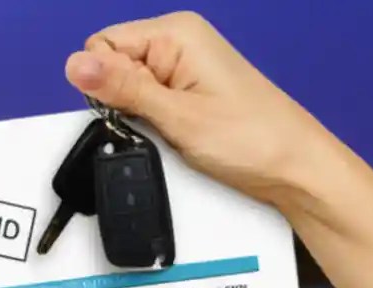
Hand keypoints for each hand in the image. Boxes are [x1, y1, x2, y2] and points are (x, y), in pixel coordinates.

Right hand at [65, 12, 332, 206]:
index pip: (101, 46)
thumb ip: (122, 89)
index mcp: (176, 33)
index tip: (131, 109)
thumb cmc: (254, 139)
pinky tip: (174, 135)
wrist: (295, 169)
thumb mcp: (176, 116)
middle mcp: (178, 43)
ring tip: (172, 131)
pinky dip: (150, 122)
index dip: (104, 83)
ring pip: (126, 88)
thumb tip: (76, 65)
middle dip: (121, 101)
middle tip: (158, 124)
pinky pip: (145, 101)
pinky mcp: (186, 91)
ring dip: (137, 115)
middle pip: (112, 66)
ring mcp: (183, 67)